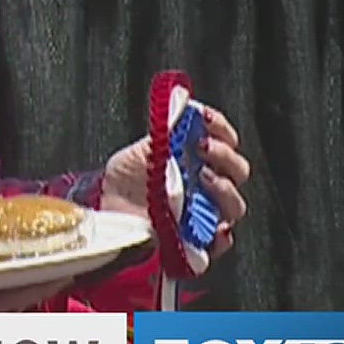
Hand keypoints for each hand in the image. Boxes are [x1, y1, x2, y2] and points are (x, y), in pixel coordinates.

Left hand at [101, 104, 250, 262]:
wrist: (106, 214)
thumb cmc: (125, 182)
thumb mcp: (140, 151)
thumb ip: (163, 131)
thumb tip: (178, 102)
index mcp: (198, 160)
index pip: (225, 140)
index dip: (220, 128)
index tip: (205, 118)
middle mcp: (207, 187)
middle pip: (237, 170)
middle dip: (224, 155)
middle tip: (202, 147)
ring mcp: (205, 214)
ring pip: (235, 204)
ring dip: (224, 188)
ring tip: (202, 177)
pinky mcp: (198, 242)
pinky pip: (220, 242)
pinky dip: (221, 235)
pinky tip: (214, 225)